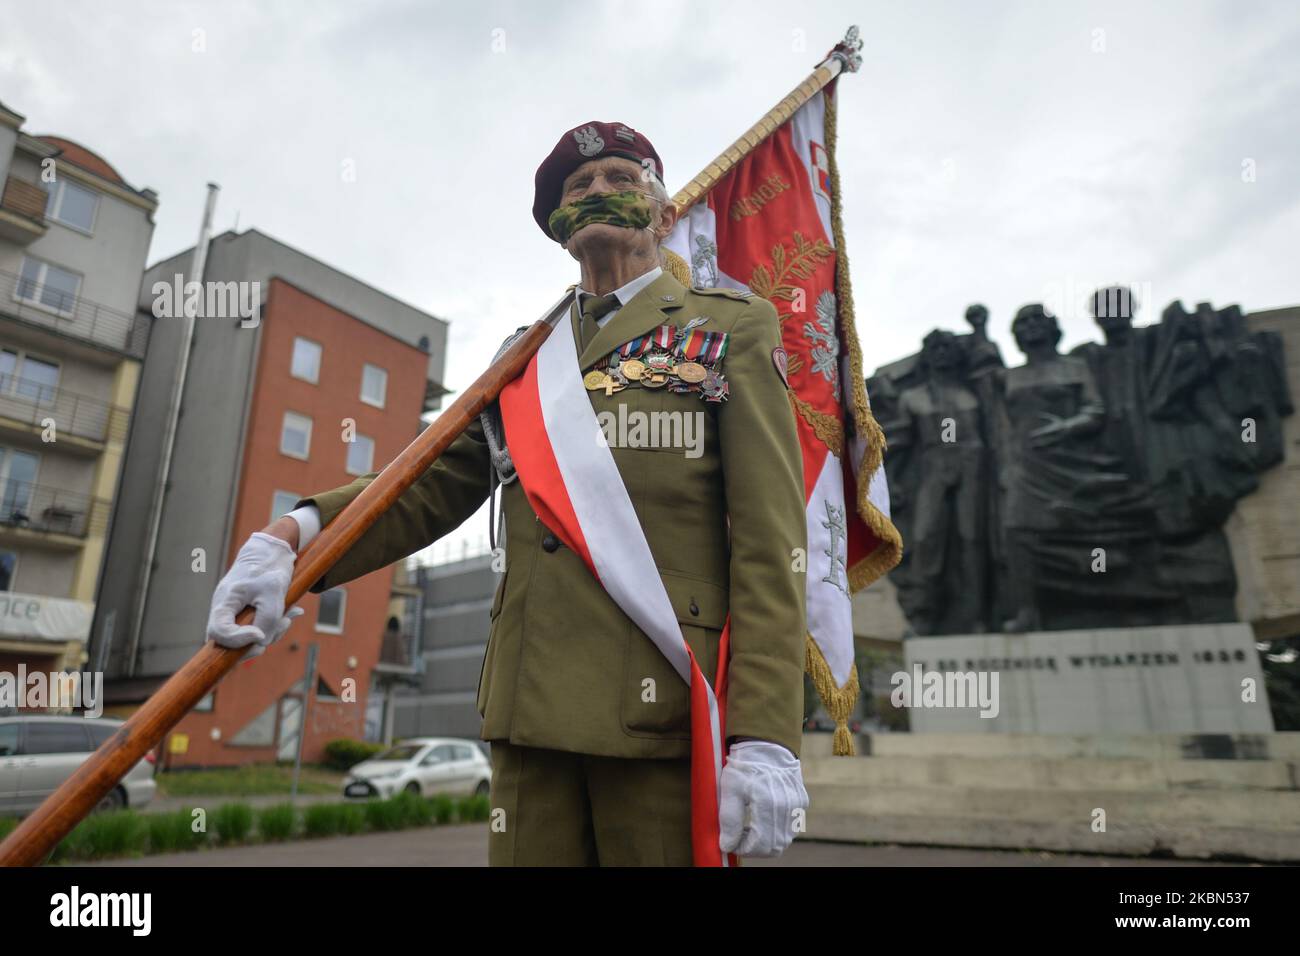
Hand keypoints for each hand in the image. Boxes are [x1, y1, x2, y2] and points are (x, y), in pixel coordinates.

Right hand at [207, 532, 300, 660]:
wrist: (272, 549)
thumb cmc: (269, 568)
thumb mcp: (273, 593)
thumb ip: (267, 621)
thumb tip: (262, 642)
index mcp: (223, 603)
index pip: (218, 633)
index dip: (238, 641)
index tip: (260, 634)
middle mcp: (224, 610)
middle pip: (231, 642)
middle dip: (258, 641)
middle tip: (281, 625)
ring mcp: (234, 613)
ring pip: (247, 638)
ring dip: (272, 632)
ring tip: (289, 616)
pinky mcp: (246, 613)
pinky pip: (257, 629)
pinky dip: (274, 626)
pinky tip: (290, 614)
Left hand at [718, 740, 808, 857]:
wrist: (767, 744)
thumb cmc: (745, 765)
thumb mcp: (730, 789)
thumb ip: (729, 820)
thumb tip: (727, 846)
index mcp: (768, 804)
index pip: (759, 845)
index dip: (743, 849)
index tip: (731, 843)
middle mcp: (787, 808)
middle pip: (773, 847)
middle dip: (754, 848)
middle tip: (739, 837)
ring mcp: (797, 806)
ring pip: (784, 840)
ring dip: (766, 842)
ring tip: (749, 828)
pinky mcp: (801, 802)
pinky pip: (790, 828)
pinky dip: (776, 831)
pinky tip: (761, 819)